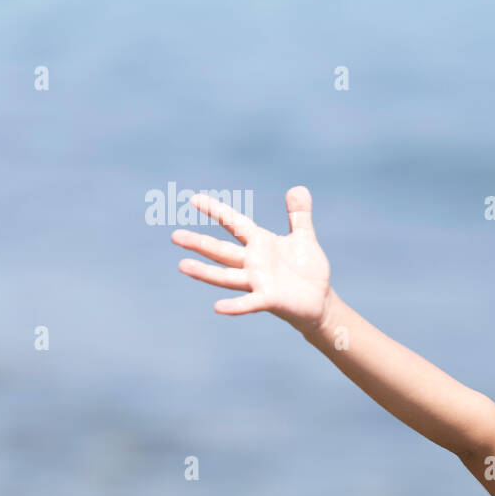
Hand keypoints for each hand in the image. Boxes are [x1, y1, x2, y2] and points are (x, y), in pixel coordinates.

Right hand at [172, 186, 332, 335]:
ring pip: (226, 276)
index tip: (194, 199)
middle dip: (198, 243)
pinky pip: (248, 303)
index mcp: (260, 244)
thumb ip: (299, 215)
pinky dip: (234, 306)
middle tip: (174, 236)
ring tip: (183, 266)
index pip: (234, 223)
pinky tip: (218, 307)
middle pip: (220, 251)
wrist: (320, 300)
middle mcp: (253, 262)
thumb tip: (299, 188)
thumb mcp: (304, 238)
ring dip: (205, 272)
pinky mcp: (268, 300)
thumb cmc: (308, 269)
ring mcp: (258, 282)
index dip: (217, 211)